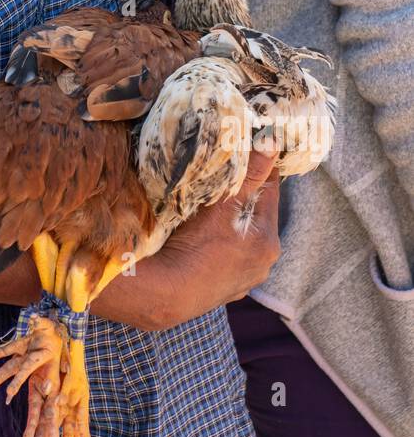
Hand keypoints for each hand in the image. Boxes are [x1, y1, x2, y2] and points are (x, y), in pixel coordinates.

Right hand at [97, 149, 280, 331]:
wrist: (165, 293)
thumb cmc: (194, 245)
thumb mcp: (222, 204)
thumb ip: (249, 173)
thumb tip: (272, 143)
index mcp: (269, 241)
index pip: (270, 190)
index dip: (258, 168)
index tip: (245, 150)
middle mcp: (262, 264)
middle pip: (256, 214)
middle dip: (242, 196)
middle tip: (220, 178)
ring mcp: (242, 281)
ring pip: (240, 237)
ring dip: (228, 223)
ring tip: (206, 210)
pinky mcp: (222, 291)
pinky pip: (225, 258)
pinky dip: (216, 246)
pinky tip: (198, 241)